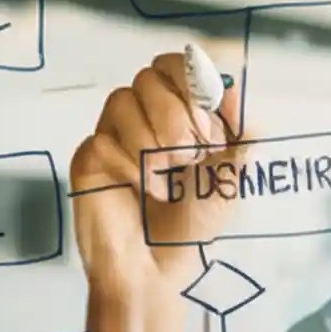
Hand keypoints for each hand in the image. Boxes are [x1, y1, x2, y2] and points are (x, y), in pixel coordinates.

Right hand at [68, 48, 249, 310]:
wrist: (158, 266)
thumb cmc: (193, 222)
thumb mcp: (230, 177)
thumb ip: (240, 135)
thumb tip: (238, 91)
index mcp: (178, 113)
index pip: (177, 65)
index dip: (192, 81)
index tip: (209, 118)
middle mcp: (143, 116)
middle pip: (149, 75)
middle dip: (175, 114)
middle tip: (189, 156)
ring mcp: (113, 133)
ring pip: (122, 100)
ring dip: (153, 142)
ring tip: (167, 181)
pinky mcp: (90, 156)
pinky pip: (104, 138)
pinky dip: (131, 166)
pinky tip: (143, 191)